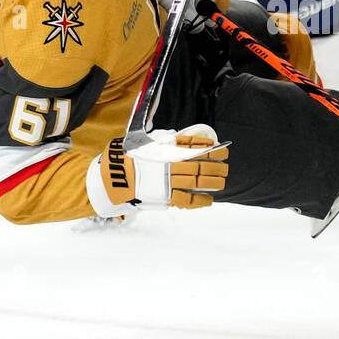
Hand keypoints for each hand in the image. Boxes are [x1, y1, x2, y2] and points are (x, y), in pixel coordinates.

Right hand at [100, 124, 229, 209]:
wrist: (114, 178)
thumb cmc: (129, 159)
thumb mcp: (146, 142)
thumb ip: (163, 141)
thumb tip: (178, 138)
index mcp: (167, 149)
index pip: (194, 146)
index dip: (211, 148)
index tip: (222, 149)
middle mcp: (171, 164)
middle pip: (200, 164)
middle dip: (216, 166)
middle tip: (225, 167)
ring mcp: (169, 181)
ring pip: (197, 181)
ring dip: (212, 181)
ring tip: (221, 182)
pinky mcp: (165, 196)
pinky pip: (186, 199)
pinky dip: (200, 200)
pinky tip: (209, 200)